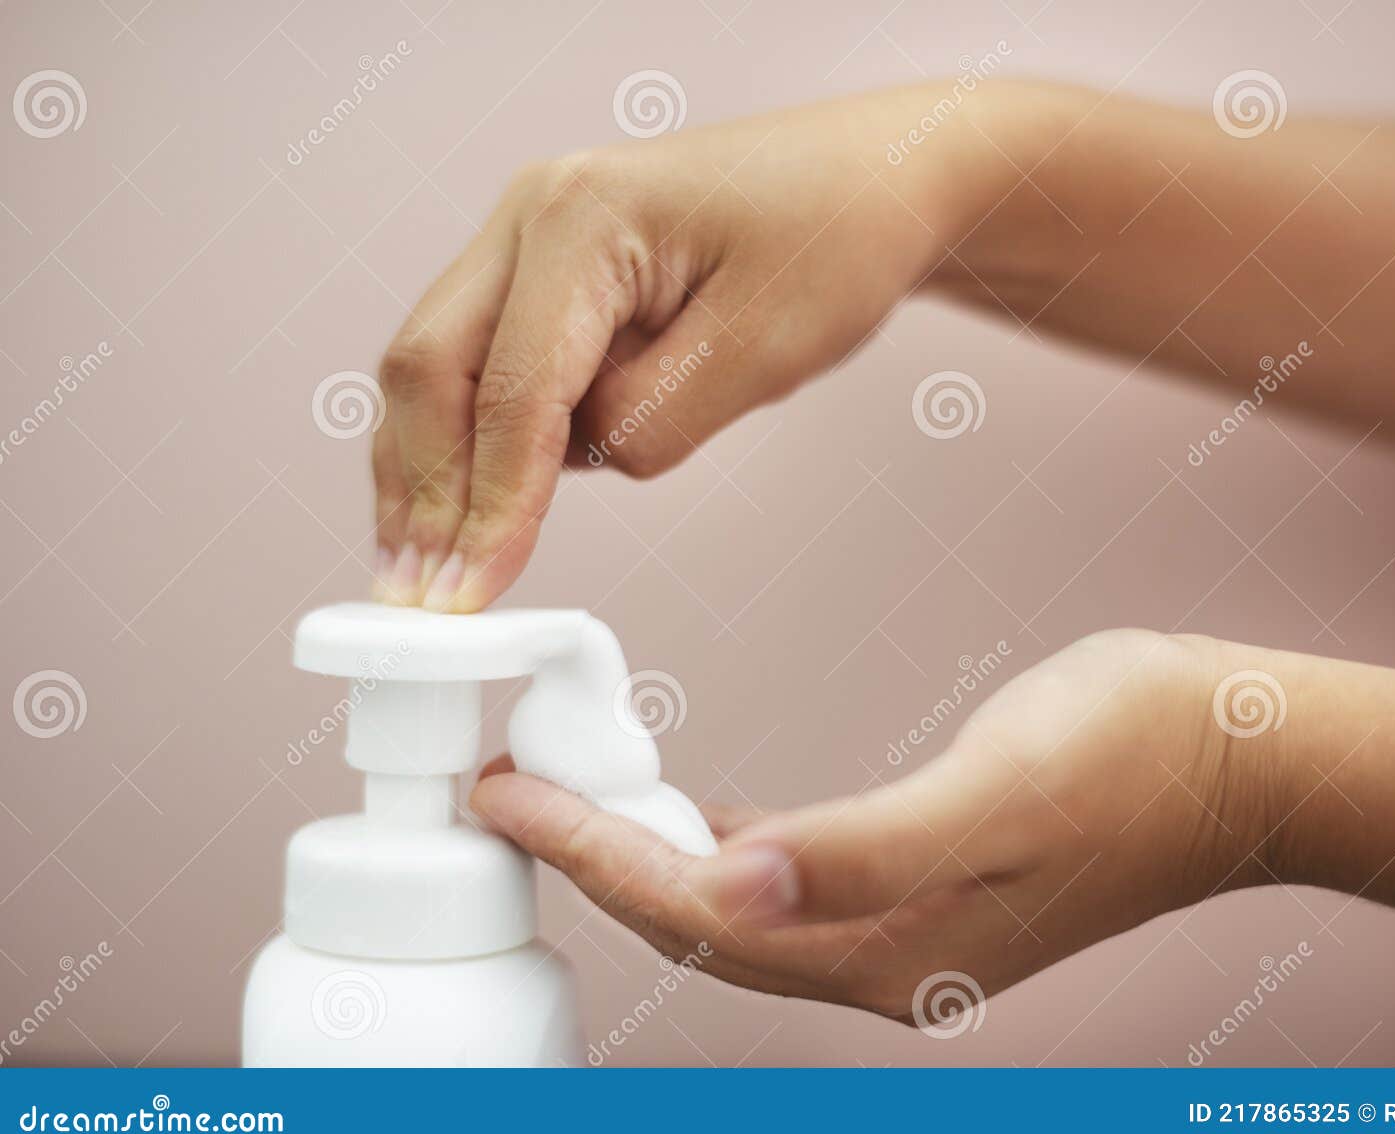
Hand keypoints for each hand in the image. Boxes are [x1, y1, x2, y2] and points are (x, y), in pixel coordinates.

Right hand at [371, 87, 991, 611]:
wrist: (877, 177)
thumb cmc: (838, 238)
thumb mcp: (763, 350)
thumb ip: (653, 420)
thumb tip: (577, 462)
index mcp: (582, 217)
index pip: (510, 391)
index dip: (488, 505)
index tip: (468, 594)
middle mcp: (533, 212)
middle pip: (429, 367)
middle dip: (421, 488)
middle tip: (416, 595)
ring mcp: (532, 235)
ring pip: (439, 366)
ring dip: (428, 468)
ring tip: (422, 570)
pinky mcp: (550, 271)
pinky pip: (484, 361)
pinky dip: (470, 437)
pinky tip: (470, 509)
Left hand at [469, 629, 1266, 1020]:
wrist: (1243, 760)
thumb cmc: (1136, 755)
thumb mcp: (1003, 790)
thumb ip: (867, 850)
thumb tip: (736, 884)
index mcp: (892, 948)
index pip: (700, 916)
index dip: (593, 857)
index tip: (508, 794)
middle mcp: (884, 957)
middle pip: (701, 924)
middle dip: (594, 862)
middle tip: (512, 787)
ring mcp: (904, 928)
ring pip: (735, 908)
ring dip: (646, 855)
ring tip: (572, 790)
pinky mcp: (921, 885)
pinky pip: (785, 879)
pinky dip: (717, 846)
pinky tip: (687, 810)